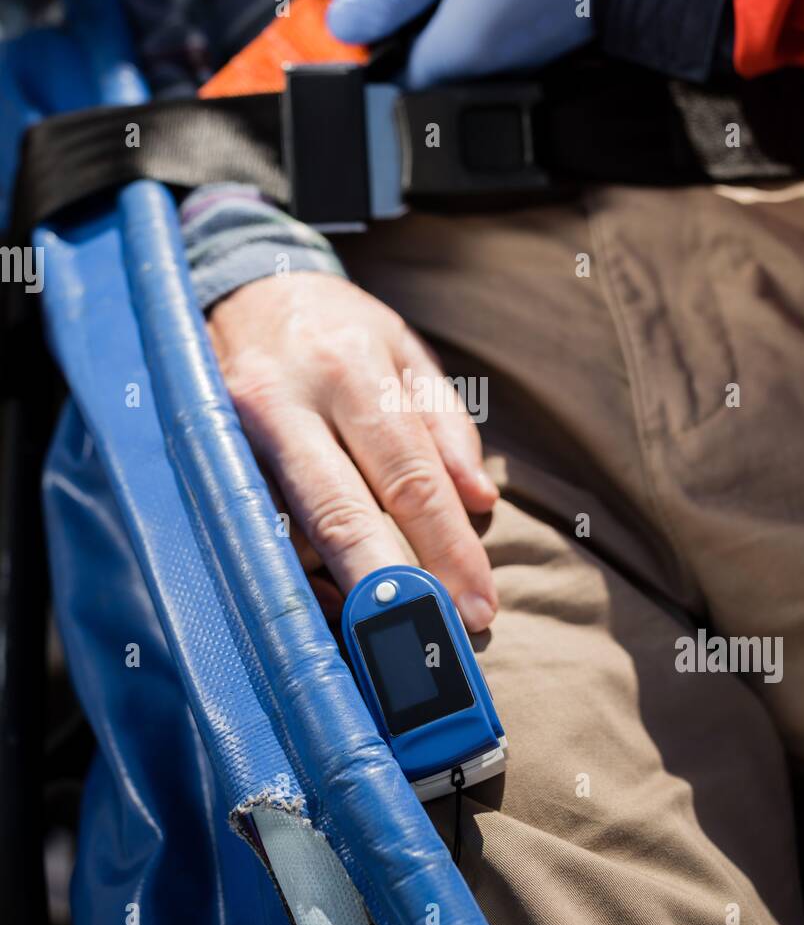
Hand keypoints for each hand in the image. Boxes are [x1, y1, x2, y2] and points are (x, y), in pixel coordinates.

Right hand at [208, 272, 499, 630]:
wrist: (238, 288)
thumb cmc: (337, 329)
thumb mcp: (403, 351)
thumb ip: (444, 424)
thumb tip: (479, 502)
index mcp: (349, 368)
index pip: (408, 473)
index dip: (446, 545)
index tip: (478, 604)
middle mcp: (285, 400)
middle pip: (340, 512)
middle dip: (390, 585)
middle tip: (432, 636)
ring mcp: (231, 433)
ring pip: (287, 532)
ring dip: (341, 587)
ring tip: (385, 617)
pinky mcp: (201, 459)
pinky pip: (253, 534)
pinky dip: (298, 572)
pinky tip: (333, 593)